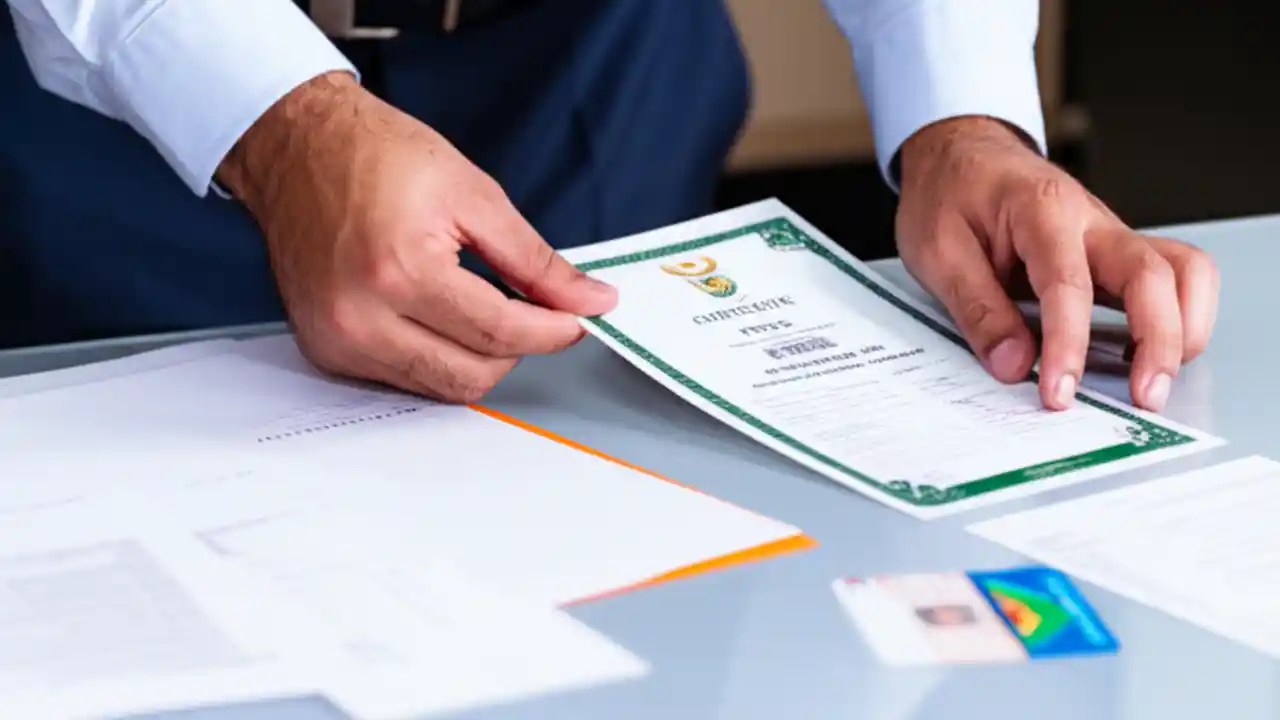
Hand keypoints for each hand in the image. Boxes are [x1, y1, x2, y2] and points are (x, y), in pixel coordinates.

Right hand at [218, 73, 616, 400]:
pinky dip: (438, 356)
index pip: (499, 332)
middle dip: (518, 349)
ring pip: (441, 386)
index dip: (552, 330)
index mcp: (399, 271)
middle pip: (472, 374)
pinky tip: (442, 316)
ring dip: (479, 357)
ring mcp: (338, 341)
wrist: (296, 149)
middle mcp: (360, 318)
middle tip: (536, 312)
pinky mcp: (326, 352)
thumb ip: (534, 259)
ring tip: (485, 306)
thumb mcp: (472, 193)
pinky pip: (404, 378)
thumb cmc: (374, 156)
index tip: (579, 318)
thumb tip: (586, 298)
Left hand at [896, 117, 1218, 411]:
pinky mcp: (1116, 254)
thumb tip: (1013, 365)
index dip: (1067, 345)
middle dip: (1157, 342)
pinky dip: (1175, 317)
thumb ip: (977, 308)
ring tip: (1153, 381)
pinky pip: (1172, 279)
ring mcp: (1111, 236)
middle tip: (1142, 398)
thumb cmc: (948, 194)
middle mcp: (1091, 220)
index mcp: (1041, 211)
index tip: (1057, 392)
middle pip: (1153, 274)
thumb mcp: (937, 251)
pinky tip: (1144, 354)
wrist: (961, 153)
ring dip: (1182, 328)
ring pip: (1183, 272)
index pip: (1068, 285)